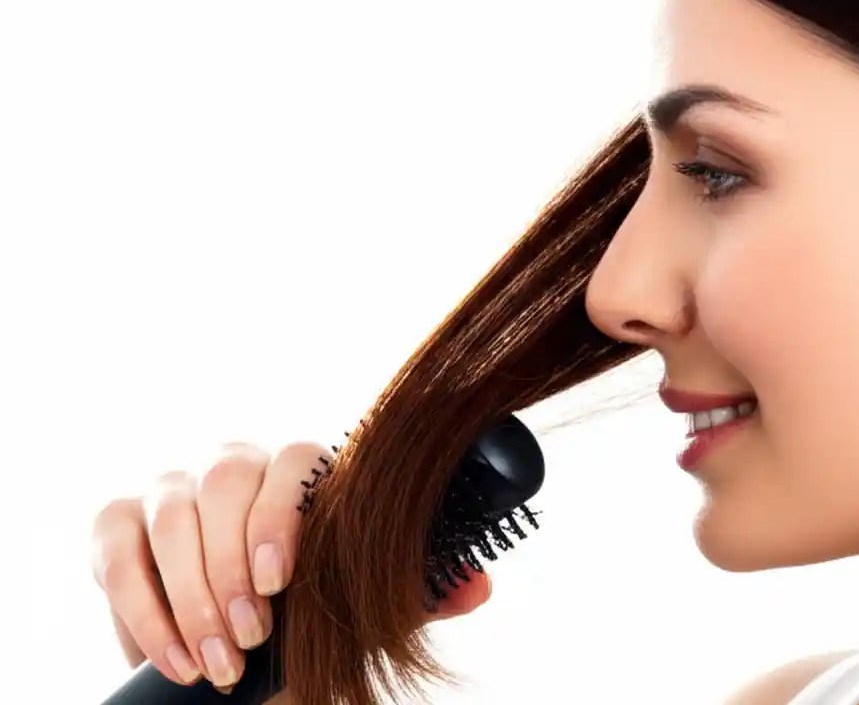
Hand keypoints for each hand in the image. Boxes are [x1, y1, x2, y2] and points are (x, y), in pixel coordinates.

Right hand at [89, 441, 490, 690]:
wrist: (249, 654)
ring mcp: (174, 489)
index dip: (283, 512)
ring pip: (170, 517)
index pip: (294, 457)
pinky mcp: (120, 525)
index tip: (280, 582)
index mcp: (304, 472)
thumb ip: (420, 593)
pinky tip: (173, 659)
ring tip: (218, 664)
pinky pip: (116, 551)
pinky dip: (140, 610)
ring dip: (189, 598)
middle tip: (251, 642)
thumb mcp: (369, 608)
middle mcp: (236, 465)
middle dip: (232, 569)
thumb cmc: (314, 615)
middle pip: (223, 482)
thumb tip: (478, 584)